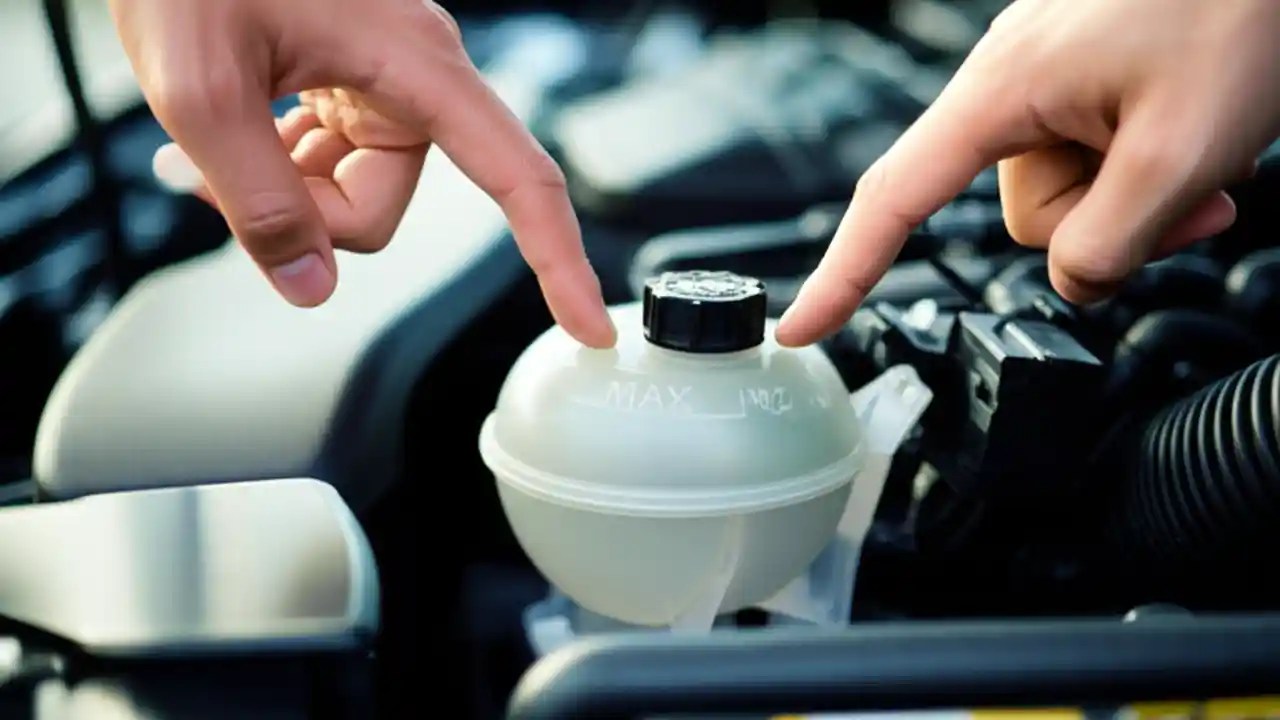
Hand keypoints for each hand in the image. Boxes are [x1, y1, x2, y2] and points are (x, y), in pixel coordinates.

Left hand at [113, 0, 615, 347]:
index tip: (588, 325)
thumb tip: (311, 285)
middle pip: (384, 207)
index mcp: (417, 62)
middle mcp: (416, 74)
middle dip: (305, 213)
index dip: (559, 262)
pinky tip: (237, 133)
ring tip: (220, 136)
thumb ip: (257, 199)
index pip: (518, 178)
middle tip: (222, 173)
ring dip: (284, 189)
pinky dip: (281, 169)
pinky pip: (334, 168)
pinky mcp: (353, 89)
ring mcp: (384, 84)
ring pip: (354, 196)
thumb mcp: (201, 89)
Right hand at [776, 0, 1279, 346]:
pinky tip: (1197, 130)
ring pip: (1069, 195)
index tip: (800, 327)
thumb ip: (1107, 245)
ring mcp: (1048, 76)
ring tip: (1205, 153)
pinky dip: (1146, 165)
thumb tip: (1072, 283)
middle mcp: (1010, 81)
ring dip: (1141, 196)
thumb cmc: (1240, 12)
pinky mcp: (1083, 76)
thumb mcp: (1181, 153)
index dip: (844, 275)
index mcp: (1003, 92)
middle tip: (1193, 200)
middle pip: (1025, 217)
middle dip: (1109, 227)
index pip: (894, 200)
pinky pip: (1093, 154)